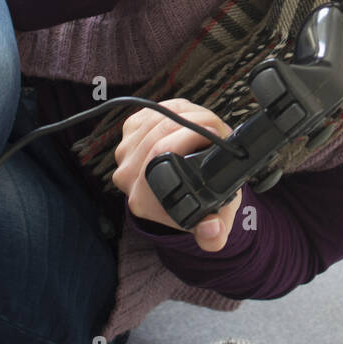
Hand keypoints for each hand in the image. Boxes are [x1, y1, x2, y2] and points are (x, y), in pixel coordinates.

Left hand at [111, 98, 241, 251]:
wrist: (183, 195)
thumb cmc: (201, 205)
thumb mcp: (215, 222)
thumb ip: (214, 235)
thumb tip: (212, 231)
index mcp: (142, 199)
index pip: (159, 152)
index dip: (191, 135)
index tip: (216, 134)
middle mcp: (127, 176)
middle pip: (158, 131)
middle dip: (194, 120)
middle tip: (218, 125)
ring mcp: (124, 154)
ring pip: (155, 117)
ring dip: (186, 112)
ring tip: (208, 121)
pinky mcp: (128, 134)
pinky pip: (150, 110)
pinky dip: (172, 108)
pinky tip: (188, 118)